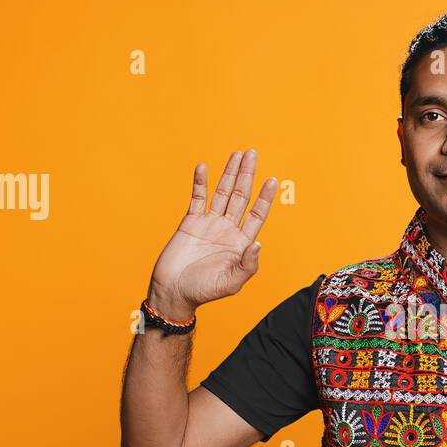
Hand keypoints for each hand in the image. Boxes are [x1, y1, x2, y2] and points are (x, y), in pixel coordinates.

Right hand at [147, 150, 277, 317]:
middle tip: (252, 153)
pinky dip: (200, 183)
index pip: (257, 215)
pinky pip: (197, 198)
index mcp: (241, 243)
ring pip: (222, 193)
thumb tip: (258, 244)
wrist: (174, 292)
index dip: (265, 198)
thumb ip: (247, 265)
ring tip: (237, 154)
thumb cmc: (204, 291)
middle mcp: (227, 229)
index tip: (273, 180)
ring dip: (229, 173)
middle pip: (241, 196)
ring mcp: (209, 224)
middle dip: (247, 175)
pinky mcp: (190, 222)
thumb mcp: (231, 282)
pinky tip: (204, 167)